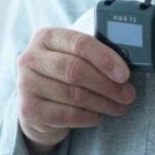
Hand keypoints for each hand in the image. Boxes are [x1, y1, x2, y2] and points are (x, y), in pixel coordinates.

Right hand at [16, 28, 135, 154]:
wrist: (37, 106)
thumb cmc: (63, 77)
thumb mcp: (74, 58)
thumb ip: (94, 56)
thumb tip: (127, 68)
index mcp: (46, 37)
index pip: (80, 44)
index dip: (106, 59)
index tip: (125, 74)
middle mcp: (30, 58)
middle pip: (76, 70)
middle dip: (108, 85)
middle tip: (128, 94)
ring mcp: (26, 84)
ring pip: (74, 95)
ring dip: (103, 103)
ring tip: (119, 107)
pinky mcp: (29, 109)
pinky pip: (67, 115)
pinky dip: (88, 117)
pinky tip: (98, 116)